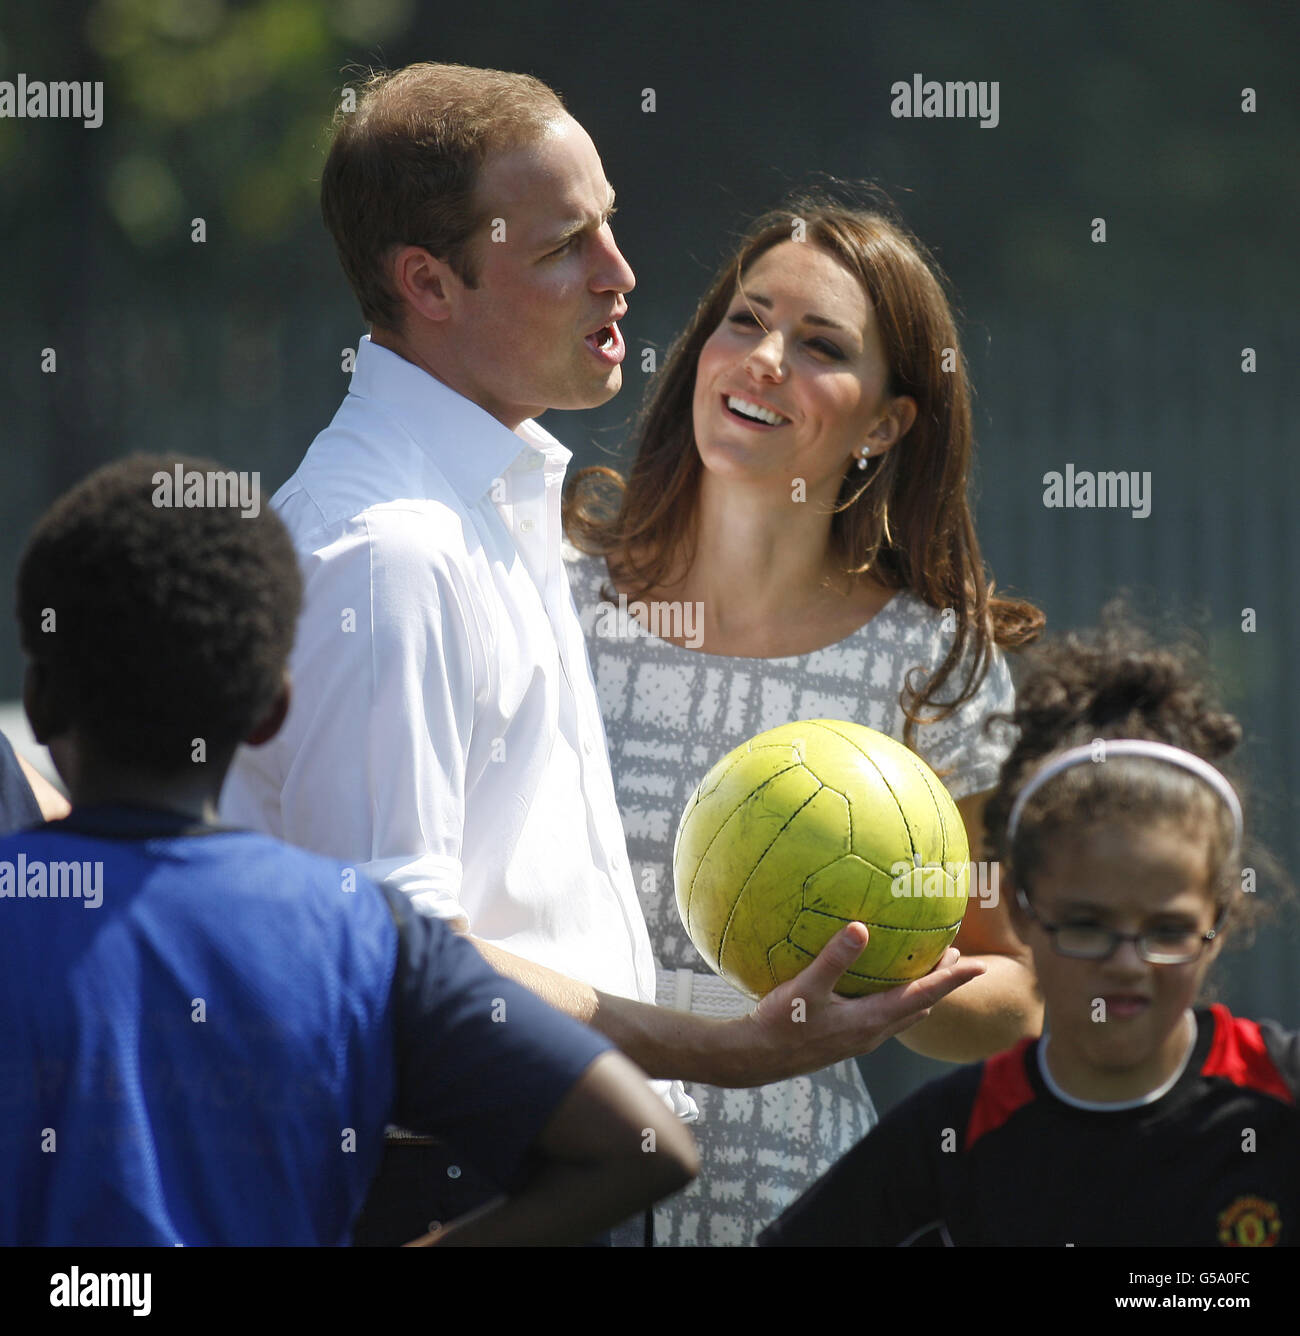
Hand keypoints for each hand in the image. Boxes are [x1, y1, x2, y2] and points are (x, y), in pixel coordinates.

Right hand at [737, 923, 985, 1084]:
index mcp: (871, 1019)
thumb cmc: (781, 1024)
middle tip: (955, 957)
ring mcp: (861, 1039)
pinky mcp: (847, 1039)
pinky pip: (885, 1017)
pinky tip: (878, 985)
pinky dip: (897, 999)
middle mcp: (873, 1032)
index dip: (953, 980)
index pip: (924, 995)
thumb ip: (834, 958)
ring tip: (926, 968)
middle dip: (942, 983)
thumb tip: (860, 927)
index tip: (980, 966)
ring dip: (921, 992)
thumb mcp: (806, 988)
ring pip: (904, 1015)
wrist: (756, 1058)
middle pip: (921, 1005)